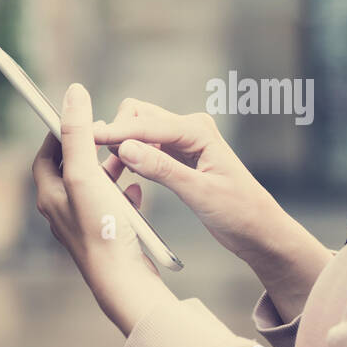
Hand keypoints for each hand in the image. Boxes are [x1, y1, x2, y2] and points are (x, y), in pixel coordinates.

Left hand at [31, 82, 176, 335]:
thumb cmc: (101, 230)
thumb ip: (79, 133)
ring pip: (95, 188)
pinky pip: (115, 208)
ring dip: (110, 170)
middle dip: (89, 150)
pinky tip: (139, 188)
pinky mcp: (109, 236)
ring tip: (127, 156)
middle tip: (106, 134)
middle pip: (71, 171)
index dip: (57, 134)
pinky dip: (126, 194)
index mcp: (51, 197)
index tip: (73, 116)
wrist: (123, 280)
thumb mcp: (86, 174)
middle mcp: (64, 212)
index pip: (44, 157)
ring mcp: (87, 225)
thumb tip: (74, 94)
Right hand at [94, 98, 334, 322]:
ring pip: (139, 131)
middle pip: (138, 116)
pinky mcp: (177, 157)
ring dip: (120, 145)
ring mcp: (183, 142)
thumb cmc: (239, 212)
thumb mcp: (200, 193)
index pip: (148, 125)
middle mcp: (190, 129)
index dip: (116, 131)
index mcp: (199, 131)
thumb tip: (125, 148)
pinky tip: (120, 174)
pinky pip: (145, 148)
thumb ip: (163, 169)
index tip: (87, 138)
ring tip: (105, 171)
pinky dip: (130, 157)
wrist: (259, 230)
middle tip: (94, 160)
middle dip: (115, 133)